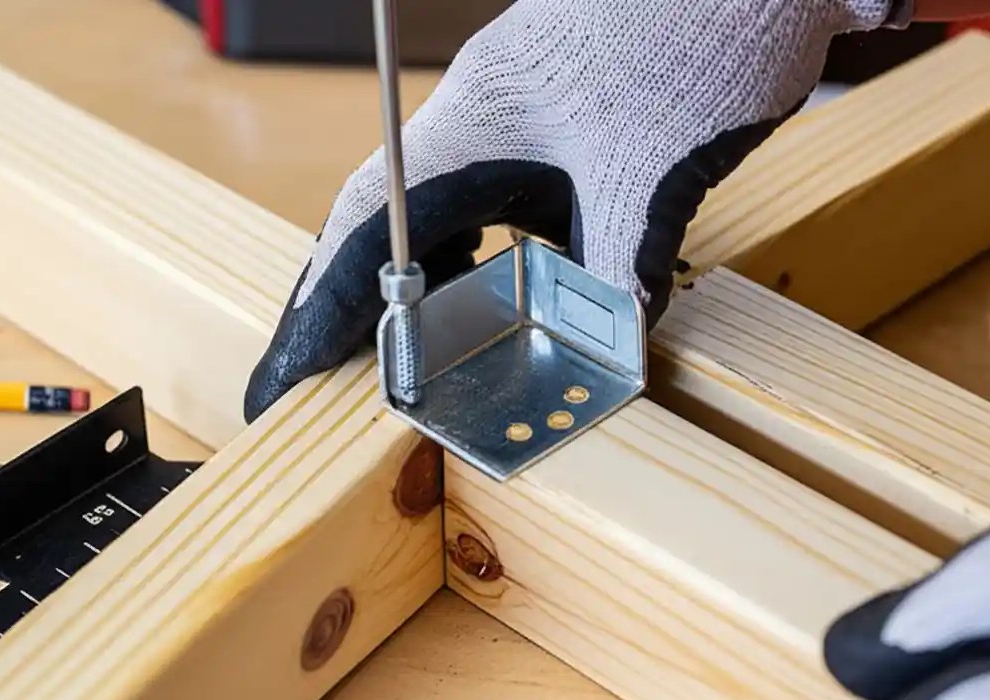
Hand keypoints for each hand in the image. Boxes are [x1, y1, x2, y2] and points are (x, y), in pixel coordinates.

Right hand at [242, 0, 912, 420]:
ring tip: (412, 347)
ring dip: (432, 280)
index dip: (322, 306)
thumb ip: (620, 266)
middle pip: (395, 224)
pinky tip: (519, 289)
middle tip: (331, 374)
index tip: (289, 369)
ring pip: (454, 213)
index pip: (370, 228)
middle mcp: (488, 120)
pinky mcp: (577, 122)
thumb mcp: (652, 166)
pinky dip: (505, 255)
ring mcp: (531, 119)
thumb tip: (608, 347)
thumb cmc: (700, 25)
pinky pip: (514, 201)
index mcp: (476, 124)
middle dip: (359, 303)